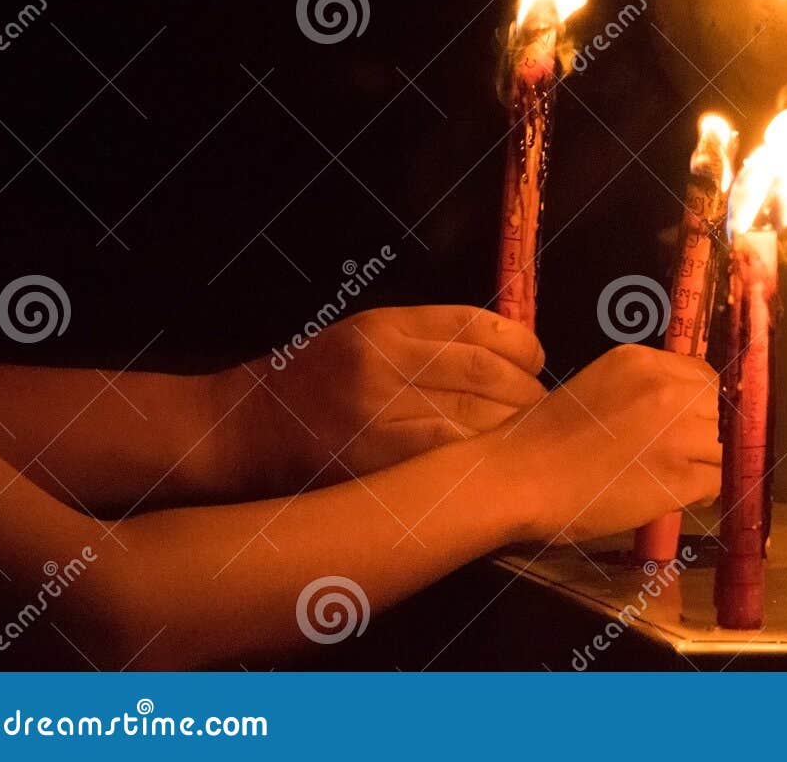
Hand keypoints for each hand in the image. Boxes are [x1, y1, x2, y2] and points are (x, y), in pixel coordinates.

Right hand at [227, 305, 546, 495]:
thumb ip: (431, 338)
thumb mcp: (366, 334)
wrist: (246, 428)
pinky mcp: (373, 460)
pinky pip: (447, 456)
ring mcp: (378, 413)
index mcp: (386, 325)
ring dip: (512, 427)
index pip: (476, 325)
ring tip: (525, 434)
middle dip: (526, 390)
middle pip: (485, 370)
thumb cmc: (315, 380)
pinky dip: (481, 456)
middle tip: (540, 405)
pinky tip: (495, 461)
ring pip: (474, 416)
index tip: (536, 360)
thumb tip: (510, 352)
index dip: (521, 343)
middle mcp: (384, 362)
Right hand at [500, 344, 719, 542]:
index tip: (693, 422)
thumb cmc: (545, 438)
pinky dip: (706, 490)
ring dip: (713, 460)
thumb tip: (683, 411)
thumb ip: (644, 390)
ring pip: (727, 443)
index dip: (703, 402)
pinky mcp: (678, 476)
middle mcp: (666, 388)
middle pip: (723, 406)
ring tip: (688, 476)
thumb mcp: (599, 386)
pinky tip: (682, 494)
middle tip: (694, 452)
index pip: (704, 375)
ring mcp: (677, 431)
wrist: (519, 477)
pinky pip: (718, 479)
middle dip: (713, 429)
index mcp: (642, 361)